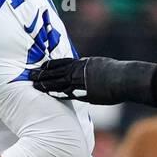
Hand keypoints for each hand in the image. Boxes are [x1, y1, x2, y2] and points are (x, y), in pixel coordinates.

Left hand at [31, 56, 152, 104]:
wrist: (126, 79)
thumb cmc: (118, 73)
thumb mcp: (102, 65)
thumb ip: (91, 68)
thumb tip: (88, 70)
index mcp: (83, 63)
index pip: (62, 62)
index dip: (50, 64)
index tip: (41, 66)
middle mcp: (80, 71)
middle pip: (56, 71)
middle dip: (43, 73)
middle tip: (30, 75)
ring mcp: (82, 81)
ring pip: (59, 81)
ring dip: (45, 83)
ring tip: (34, 85)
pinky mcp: (85, 92)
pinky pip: (67, 92)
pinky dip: (56, 93)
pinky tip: (47, 94)